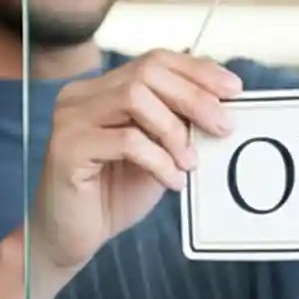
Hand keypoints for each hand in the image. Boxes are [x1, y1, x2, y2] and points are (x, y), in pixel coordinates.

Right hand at [26, 49, 241, 274]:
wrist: (71, 239)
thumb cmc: (114, 195)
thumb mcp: (157, 153)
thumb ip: (178, 126)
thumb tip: (222, 107)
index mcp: (102, 89)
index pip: (155, 60)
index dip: (197, 70)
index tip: (233, 90)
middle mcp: (81, 95)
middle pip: (147, 72)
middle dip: (194, 97)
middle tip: (223, 127)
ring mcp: (70, 118)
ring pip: (135, 98)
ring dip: (174, 130)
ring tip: (190, 162)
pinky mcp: (66, 148)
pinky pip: (126, 140)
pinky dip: (159, 160)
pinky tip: (172, 181)